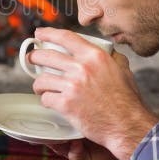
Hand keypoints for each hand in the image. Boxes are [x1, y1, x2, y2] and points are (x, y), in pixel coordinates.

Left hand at [30, 27, 158, 159]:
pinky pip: (46, 98)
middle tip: (31, 60)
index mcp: (95, 56)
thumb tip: (108, 51)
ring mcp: (72, 86)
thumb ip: (113, 58)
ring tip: (41, 87)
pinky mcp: (66, 104)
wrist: (126, 125)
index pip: (65, 37)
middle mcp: (82, 67)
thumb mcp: (123, 70)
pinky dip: (46, 100)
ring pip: (42, 79)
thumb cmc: (126, 101)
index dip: (48, 33)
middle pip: (46, 56)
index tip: (39, 33)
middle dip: (34, 57)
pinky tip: (52, 102)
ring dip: (39, 84)